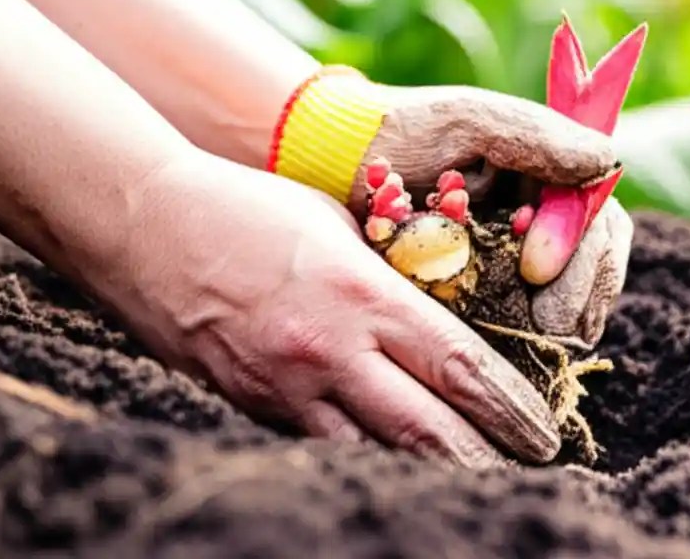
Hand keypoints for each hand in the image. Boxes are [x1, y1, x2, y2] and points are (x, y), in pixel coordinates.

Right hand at [106, 152, 562, 465]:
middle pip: (425, 430)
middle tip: (530, 471)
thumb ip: (392, 272)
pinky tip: (397, 467)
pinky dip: (367, 460)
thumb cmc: (252, 208)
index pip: (458, 368)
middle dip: (484, 458)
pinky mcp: (252, 407)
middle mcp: (329, 352)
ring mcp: (286, 388)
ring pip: (374, 454)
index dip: (511, 409)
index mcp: (363, 296)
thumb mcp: (339, 222)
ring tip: (475, 480)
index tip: (546, 432)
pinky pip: (323, 446)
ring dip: (429, 471)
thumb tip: (442, 308)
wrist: (144, 223)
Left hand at [270, 73, 633, 350]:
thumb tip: (603, 161)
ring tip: (533, 343)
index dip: (582, 249)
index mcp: (553, 178)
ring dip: (560, 327)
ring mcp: (521, 263)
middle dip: (577, 299)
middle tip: (546, 326)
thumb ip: (537, 137)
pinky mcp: (489, 298)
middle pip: (595, 269)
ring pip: (571, 306)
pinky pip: (525, 327)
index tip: (537, 269)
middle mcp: (548, 222)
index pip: (599, 221)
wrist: (334, 168)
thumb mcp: (468, 120)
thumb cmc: (401, 132)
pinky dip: (523, 342)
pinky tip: (509, 356)